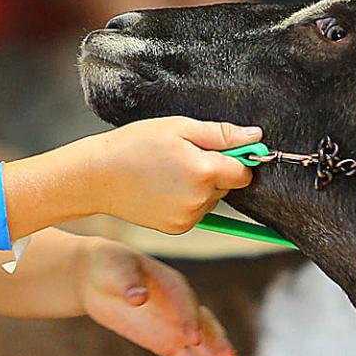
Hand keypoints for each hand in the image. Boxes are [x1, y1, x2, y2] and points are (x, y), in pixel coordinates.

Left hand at [80, 239, 248, 355]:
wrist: (99, 278)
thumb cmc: (111, 267)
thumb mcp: (116, 270)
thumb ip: (128, 284)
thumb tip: (138, 297)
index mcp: (173, 285)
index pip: (187, 303)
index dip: (191, 320)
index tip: (193, 338)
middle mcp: (183, 307)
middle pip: (205, 326)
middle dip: (217, 343)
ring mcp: (178, 328)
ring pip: (205, 348)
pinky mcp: (169, 345)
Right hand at [82, 117, 262, 232]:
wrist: (99, 175)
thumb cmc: (136, 144)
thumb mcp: (180, 127)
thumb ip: (222, 134)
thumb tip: (256, 137)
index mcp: (204, 171)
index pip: (244, 171)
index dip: (235, 159)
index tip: (217, 149)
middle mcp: (200, 199)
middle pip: (229, 185)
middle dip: (215, 171)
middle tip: (183, 156)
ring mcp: (188, 217)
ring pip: (212, 199)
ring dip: (201, 186)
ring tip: (169, 171)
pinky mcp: (177, 228)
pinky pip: (197, 211)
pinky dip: (188, 200)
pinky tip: (164, 187)